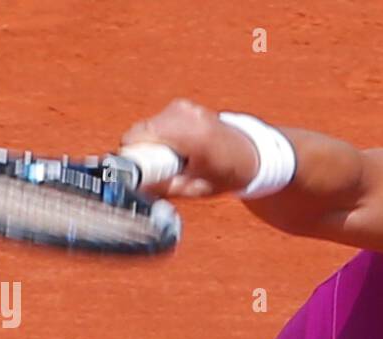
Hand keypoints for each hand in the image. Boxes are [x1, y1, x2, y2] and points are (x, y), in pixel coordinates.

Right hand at [120, 99, 259, 198]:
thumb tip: (133, 188)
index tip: (141, 173)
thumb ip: (165, 188)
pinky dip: (160, 137)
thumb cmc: (225, 174)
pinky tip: (180, 148)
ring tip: (177, 159)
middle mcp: (186, 115)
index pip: (140, 138)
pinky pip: (156, 123)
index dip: (133, 157)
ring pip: (146, 127)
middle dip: (144, 153)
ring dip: (152, 145)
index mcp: (192, 135)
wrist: (249, 153)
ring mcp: (183, 106)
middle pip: (141, 132)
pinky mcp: (180, 104)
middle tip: (165, 170)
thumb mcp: (196, 189)